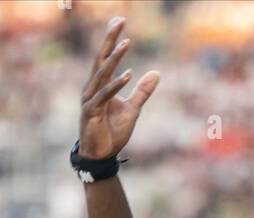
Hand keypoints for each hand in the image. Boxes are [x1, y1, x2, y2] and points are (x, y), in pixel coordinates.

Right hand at [79, 15, 160, 160]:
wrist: (101, 155)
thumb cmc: (113, 131)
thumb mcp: (133, 109)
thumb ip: (142, 91)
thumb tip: (157, 73)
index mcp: (101, 84)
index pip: (106, 57)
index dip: (113, 39)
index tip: (120, 21)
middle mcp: (93, 87)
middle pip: (101, 58)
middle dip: (110, 40)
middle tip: (120, 22)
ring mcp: (91, 99)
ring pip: (102, 74)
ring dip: (114, 59)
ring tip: (126, 44)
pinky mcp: (92, 112)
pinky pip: (105, 96)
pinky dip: (116, 86)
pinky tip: (127, 75)